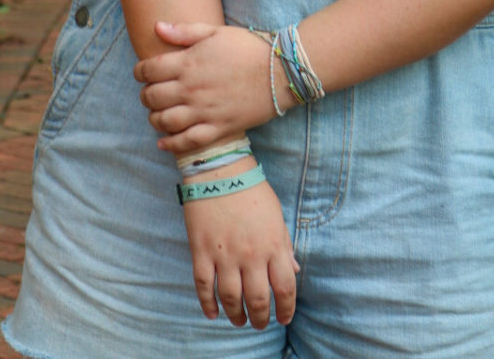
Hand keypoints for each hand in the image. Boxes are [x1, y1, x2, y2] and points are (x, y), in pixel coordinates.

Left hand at [134, 22, 275, 150]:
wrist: (279, 71)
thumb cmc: (248, 47)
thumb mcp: (215, 32)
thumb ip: (185, 31)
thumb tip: (157, 26)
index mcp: (189, 63)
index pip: (150, 70)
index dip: (140, 71)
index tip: (141, 72)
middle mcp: (191, 89)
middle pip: (153, 97)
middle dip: (145, 95)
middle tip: (149, 93)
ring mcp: (203, 111)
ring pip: (165, 121)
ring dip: (154, 119)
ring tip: (156, 114)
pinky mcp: (217, 128)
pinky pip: (187, 142)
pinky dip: (171, 144)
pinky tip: (163, 142)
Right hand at [182, 179, 298, 327]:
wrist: (220, 169)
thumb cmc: (252, 189)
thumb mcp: (276, 214)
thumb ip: (284, 244)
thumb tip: (293, 271)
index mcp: (273, 244)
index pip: (285, 288)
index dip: (286, 309)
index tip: (284, 318)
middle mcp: (250, 254)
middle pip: (257, 300)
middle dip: (260, 318)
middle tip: (259, 323)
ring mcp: (224, 255)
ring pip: (231, 299)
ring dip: (236, 315)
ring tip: (239, 320)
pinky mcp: (201, 251)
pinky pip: (204, 287)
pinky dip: (208, 304)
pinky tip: (213, 313)